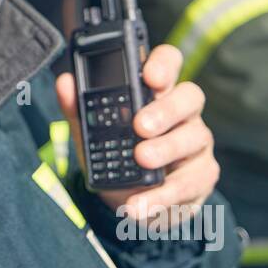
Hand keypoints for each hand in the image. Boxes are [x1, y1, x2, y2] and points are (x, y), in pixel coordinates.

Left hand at [56, 44, 218, 221]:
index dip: (164, 64)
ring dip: (166, 149)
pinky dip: (163, 195)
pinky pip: (190, 182)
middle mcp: (183, 113)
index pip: (169, 64)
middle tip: (140, 126)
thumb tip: (65, 82)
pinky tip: (140, 204)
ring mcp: (196, 144)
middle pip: (190, 97)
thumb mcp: (92, 134)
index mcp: (157, 93)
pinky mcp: (202, 176)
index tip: (150, 76)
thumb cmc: (118, 156)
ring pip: (195, 137)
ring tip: (140, 160)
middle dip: (166, 110)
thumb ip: (79, 109)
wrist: (133, 202)